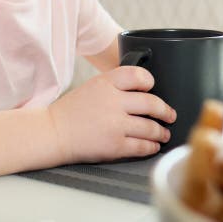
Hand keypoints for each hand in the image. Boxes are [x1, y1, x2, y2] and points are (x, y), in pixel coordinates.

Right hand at [47, 66, 176, 163]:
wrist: (53, 132)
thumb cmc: (71, 111)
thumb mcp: (92, 87)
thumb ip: (114, 86)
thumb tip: (143, 92)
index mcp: (106, 83)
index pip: (138, 75)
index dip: (150, 81)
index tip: (153, 88)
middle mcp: (113, 102)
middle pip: (152, 103)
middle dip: (166, 111)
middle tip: (169, 115)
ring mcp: (116, 125)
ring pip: (151, 127)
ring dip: (161, 132)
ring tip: (163, 133)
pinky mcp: (115, 146)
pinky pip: (143, 146)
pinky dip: (151, 146)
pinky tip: (152, 145)